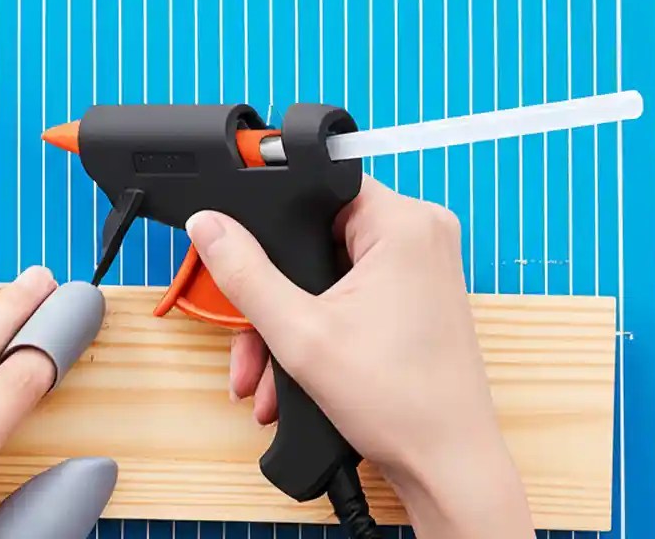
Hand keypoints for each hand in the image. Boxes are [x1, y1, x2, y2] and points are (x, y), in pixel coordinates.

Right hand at [186, 176, 534, 538]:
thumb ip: (245, 273)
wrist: (446, 466)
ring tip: (263, 375)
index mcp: (404, 223)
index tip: (236, 247)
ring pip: (328, 273)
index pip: (318, 187)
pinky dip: (317, 328)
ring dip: (287, 322)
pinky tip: (290, 376)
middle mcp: (421, 235)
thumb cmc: (401, 403)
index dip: (270, 218)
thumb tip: (208, 225)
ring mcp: (421, 268)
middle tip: (247, 339)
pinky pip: (350, 294)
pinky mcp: (416, 297)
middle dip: (271, 295)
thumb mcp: (298, 335)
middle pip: (316, 237)